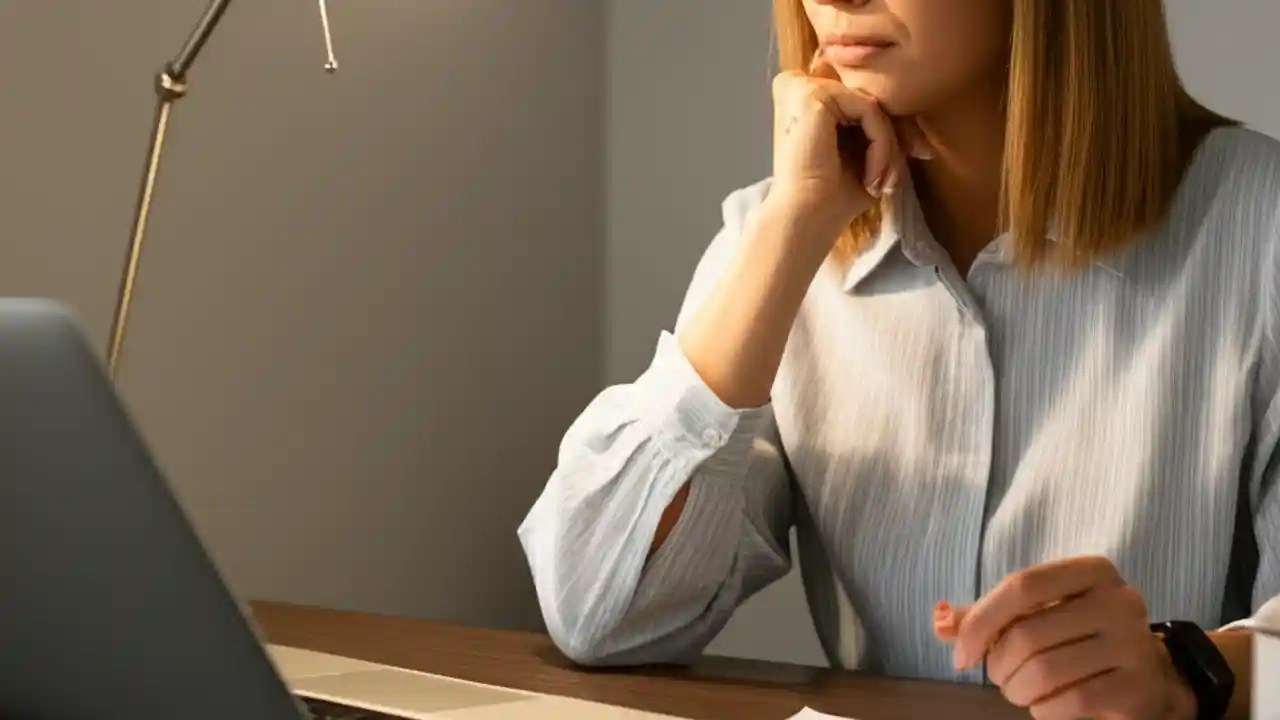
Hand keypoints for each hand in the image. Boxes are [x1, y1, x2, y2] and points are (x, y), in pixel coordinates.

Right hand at [767, 49, 931, 242]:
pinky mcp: (813, 96)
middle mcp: (798, 84)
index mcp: (803, 97)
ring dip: (888, 147)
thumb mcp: (862, 154)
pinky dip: (881, 146)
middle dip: (896, 137)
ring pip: (872, 105)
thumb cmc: (829, 195)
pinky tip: (871, 177)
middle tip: (900, 175)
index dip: (891, 129)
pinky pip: (870, 110)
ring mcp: (803, 86)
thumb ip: (879, 131)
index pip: (859, 101)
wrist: (805, 219)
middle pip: (867, 100)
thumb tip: (921, 136)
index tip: (915, 156)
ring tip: (881, 183)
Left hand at [933, 556, 1197, 719]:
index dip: (980, 621)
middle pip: (1028, 633)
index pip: (1021, 585)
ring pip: (1045, 671)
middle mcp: (1120, 600)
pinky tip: (1045, 705)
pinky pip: (1071, 701)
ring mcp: (1135, 643)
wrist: (1147, 679)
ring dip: (1017, 689)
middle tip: (998, 676)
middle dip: (998, 664)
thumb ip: (985, 616)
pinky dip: (1043, 709)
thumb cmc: (1077, 639)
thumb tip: (938, 620)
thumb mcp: (1035, 616)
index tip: (962, 655)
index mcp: (1092, 571)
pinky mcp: (1139, 687)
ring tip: (1018, 690)